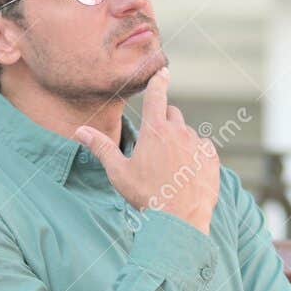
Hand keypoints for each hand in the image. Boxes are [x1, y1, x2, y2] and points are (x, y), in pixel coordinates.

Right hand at [73, 68, 219, 234]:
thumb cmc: (146, 196)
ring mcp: (197, 145)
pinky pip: (204, 148)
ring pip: (188, 133)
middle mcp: (179, 132)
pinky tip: (188, 172)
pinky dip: (196, 154)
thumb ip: (101, 147)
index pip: (157, 95)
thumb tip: (79, 131)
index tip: (163, 70)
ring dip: (180, 141)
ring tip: (171, 167)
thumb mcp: (118, 172)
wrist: (179, 220)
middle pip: (172, 114)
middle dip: (164, 121)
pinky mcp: (212, 160)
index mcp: (155, 130)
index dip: (159, 80)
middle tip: (156, 144)